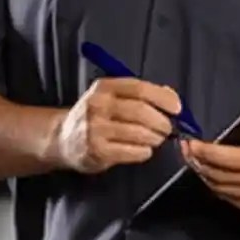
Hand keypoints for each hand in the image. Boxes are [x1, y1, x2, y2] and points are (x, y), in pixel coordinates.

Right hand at [52, 77, 182, 173]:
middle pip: (141, 111)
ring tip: (156, 139)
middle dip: (162, 122)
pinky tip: (144, 150)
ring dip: (155, 138)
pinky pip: (132, 152)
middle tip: (167, 129)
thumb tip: (171, 96)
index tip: (177, 108)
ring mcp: (96, 129)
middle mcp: (97, 105)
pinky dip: (144, 152)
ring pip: (139, 133)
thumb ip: (139, 95)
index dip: (162, 98)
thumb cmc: (95, 116)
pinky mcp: (97, 151)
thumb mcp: (111, 97)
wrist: (62, 138)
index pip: (139, 88)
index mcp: (104, 87)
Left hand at [181, 108, 239, 217]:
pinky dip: (215, 187)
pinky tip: (208, 176)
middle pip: (219, 175)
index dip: (207, 151)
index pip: (230, 159)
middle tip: (184, 147)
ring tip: (191, 159)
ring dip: (203, 174)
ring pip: (221, 188)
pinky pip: (230, 199)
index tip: (192, 142)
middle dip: (197, 161)